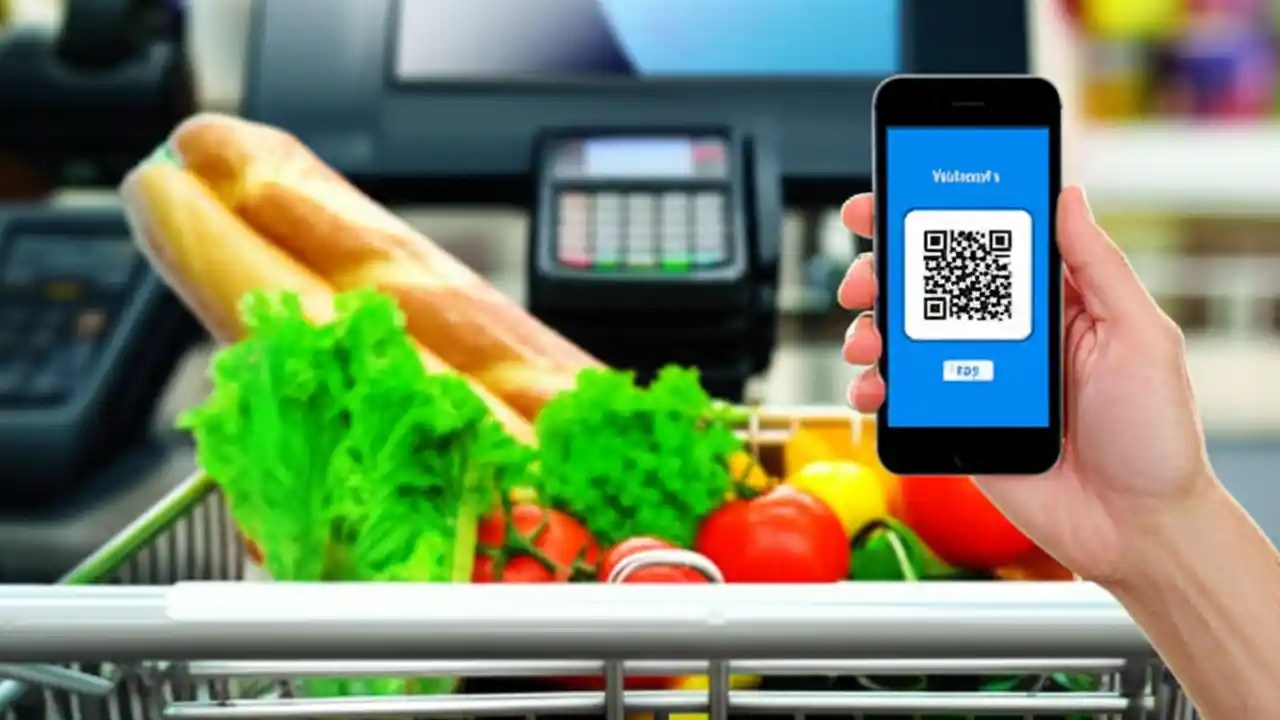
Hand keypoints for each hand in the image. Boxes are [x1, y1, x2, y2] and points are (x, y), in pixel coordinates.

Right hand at [838, 186, 1216, 583]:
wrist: (1134, 528)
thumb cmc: (1153, 436)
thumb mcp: (1142, 337)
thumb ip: (1100, 268)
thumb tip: (1068, 196)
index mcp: (1051, 304)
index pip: (987, 243)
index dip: (938, 215)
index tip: (896, 194)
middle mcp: (1007, 335)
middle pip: (929, 286)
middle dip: (883, 270)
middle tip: (863, 275)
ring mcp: (975, 378)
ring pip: (904, 338)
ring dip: (870, 329)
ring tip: (866, 339)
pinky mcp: (955, 422)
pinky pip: (901, 396)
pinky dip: (873, 388)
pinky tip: (872, 389)